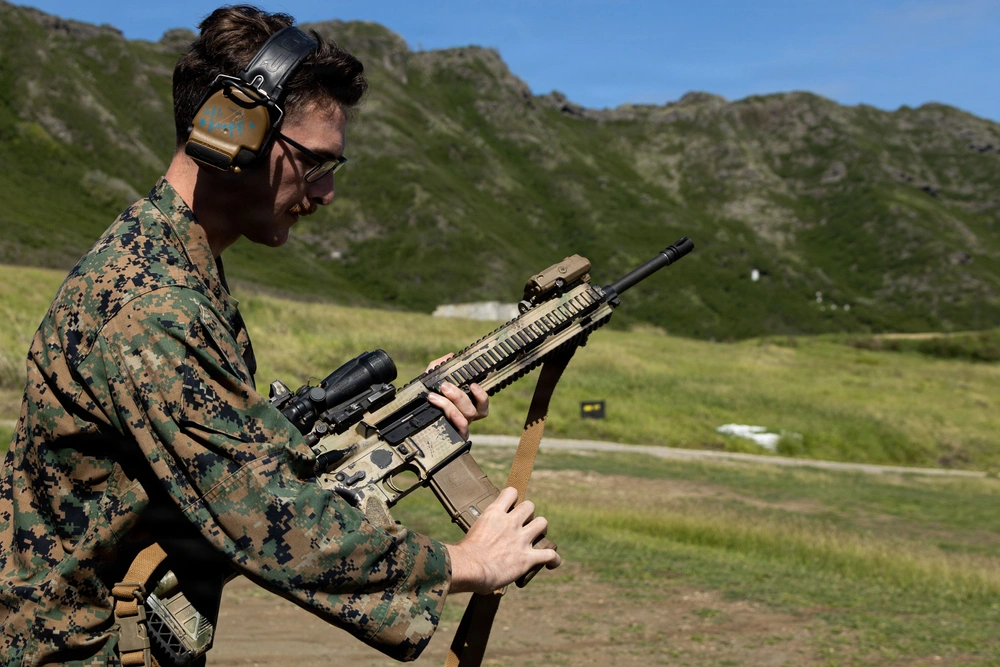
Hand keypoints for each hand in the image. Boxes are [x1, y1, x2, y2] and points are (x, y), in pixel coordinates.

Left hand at [424, 353, 488, 439]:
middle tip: (444, 386)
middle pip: (472, 409)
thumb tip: (450, 356)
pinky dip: (457, 421)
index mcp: (465, 405)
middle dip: (459, 396)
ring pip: (466, 417)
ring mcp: (458, 427)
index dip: (482, 396)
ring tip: (434, 397)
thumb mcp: (430, 380)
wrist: (407, 413)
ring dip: (450, 405)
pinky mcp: (453, 435)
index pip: (482, 403)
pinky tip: (447, 412)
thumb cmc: (425, 395)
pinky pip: (461, 431)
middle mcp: (464, 417)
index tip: (473, 384)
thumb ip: (439, 367)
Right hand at [444, 487, 560, 593]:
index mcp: (494, 514)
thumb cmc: (463, 555)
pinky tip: (551, 563)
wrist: (469, 567)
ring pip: (542, 523)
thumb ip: (480, 533)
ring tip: (536, 538)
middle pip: (529, 506)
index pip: (511, 493)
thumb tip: (473, 544)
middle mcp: (510, 523)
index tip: (512, 506)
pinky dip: (553, 559)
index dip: (513, 498)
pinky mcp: (528, 558)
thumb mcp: (471, 533)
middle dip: (528, 514)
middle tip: (522, 525)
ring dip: (541, 529)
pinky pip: (550, 554)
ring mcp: (521, 539)